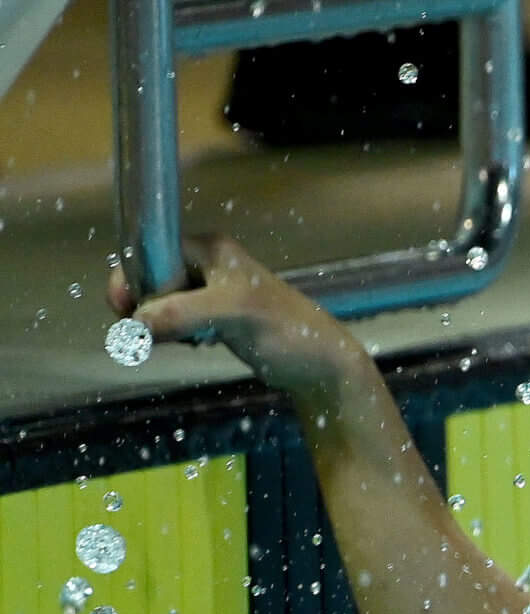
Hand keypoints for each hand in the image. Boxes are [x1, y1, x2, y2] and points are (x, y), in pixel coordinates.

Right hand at [106, 235, 363, 400]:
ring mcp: (209, 291)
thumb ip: (182, 312)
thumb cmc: (286, 331)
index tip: (124, 309)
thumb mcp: (233, 314)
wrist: (320, 365)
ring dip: (159, 325)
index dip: (130, 277)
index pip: (149, 250)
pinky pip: (174, 322)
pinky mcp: (212, 317)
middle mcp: (207, 263)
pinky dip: (174, 335)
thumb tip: (132, 323)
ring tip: (186, 340)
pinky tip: (199, 345)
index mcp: (209, 249)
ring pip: (158, 303)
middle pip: (148, 278)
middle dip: (144, 306)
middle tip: (155, 333)